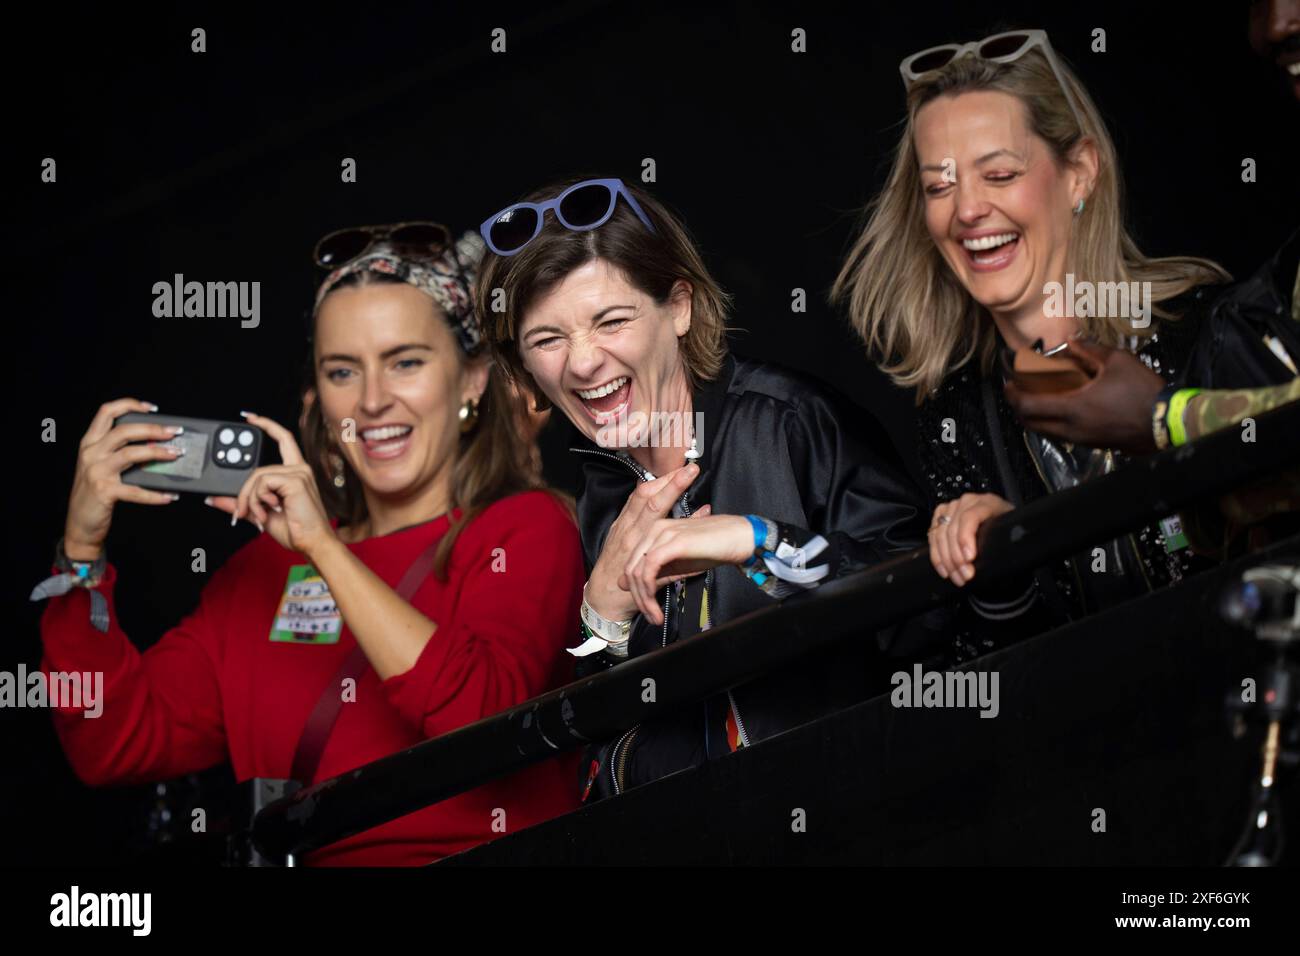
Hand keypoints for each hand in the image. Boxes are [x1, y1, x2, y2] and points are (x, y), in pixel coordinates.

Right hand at [64, 397, 184, 558]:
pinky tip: (169, 496)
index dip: (130, 404)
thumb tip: (156, 442)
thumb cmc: (95, 491)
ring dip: (158, 453)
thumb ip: (120, 451)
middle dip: (153, 429)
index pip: (106, 412)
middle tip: (174, 432)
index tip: (153, 409)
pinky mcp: (104, 491)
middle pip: (124, 430)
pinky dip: (155, 494)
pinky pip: (136, 490)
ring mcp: (96, 472)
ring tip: (176, 454)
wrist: (79, 523)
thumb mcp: (101, 465)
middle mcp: (91, 453)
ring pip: (131, 454)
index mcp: (90, 442)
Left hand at [204, 412, 335, 558]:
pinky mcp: (296, 480)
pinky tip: (268, 511)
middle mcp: (299, 469)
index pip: (283, 439)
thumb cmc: (295, 530)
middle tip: (241, 511)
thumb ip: (240, 504)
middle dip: (244, 492)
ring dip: (250, 500)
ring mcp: (299, 473)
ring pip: (257, 477)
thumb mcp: (260, 514)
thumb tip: (215, 499)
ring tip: (259, 516)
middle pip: (258, 469)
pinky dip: (257, 499)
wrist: (312, 543)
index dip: (267, 425)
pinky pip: (262, 483)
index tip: (251, 417)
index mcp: (296, 473)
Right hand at [586, 463, 699, 621]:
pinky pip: (662, 545)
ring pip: (652, 515)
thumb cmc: (615, 566)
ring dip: (672, 496)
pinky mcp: (639, 564)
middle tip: (689, 468)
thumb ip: (644, 524)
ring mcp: (633, 546)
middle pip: (648, 499)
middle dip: (670, 482)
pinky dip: (679, 534)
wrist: (602, 597)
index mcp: (625, 524)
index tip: (678, 467)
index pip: (641, 494)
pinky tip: (694, 524)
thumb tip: (664, 506)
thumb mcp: (624, 540)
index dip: (660, 479)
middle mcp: (628, 530)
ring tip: (690, 484)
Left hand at [620, 507, 746, 624]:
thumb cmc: (714, 548)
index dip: (635, 590)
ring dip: (644, 600)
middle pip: (631, 569)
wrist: (740, 538)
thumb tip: (625, 583)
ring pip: (638, 572)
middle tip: (651, 617)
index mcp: (654, 530)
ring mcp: (662, 533)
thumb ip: (655, 572)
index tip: (647, 609)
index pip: (632, 563)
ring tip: (655, 617)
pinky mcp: (672, 542)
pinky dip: (649, 592)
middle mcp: (654, 529)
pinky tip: (657, 605)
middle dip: (638, 598)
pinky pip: (649, 570)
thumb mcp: (680, 564)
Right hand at [927, 493, 1012, 586]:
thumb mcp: (1010, 531)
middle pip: (952, 529)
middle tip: (965, 575)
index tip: (969, 558)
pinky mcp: (941, 516)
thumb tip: (991, 559)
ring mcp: (952, 508)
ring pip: (940, 534)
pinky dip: (937, 556)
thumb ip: (1002, 539)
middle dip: (957, 557)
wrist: (1002, 523)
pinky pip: (933, 536)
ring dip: (946, 560)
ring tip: (957, 576)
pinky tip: (945, 569)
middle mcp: (967, 502)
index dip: (966, 538)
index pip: (969, 517)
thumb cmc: (1006, 529)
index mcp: (986, 502)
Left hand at [1004, 339, 1163, 453]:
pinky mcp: (1090, 444)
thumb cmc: (1142, 392)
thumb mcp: (1117, 362)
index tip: (1007, 384)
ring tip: (1036, 397)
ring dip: (1034, 416)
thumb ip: (1090, 350)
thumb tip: (1072, 340)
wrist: (1166, 423)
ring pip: (1044, 431)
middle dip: (1018, 408)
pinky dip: (1050, 422)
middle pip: (1030, 423)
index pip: (1028, 406)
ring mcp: (1080, 439)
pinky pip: (1059, 435)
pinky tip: (1060, 406)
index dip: (1012, 396)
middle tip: (1017, 391)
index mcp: (1072, 408)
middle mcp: (1070, 429)